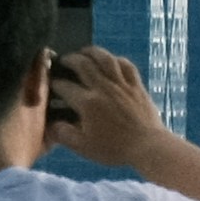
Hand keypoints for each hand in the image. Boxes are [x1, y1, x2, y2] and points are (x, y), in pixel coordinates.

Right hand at [45, 45, 162, 167]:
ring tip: (84, 52)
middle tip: (63, 61)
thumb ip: (64, 134)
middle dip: (70, 59)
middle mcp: (103, 88)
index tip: (50, 83)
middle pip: (83, 64)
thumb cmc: (115, 148)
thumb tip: (51, 124)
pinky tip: (112, 61)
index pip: (65, 86)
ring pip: (105, 59)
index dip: (54, 83)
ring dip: (92, 52)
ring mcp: (122, 85)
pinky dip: (117, 60)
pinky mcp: (137, 86)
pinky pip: (127, 66)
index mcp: (88, 103)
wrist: (149, 147)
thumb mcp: (84, 147)